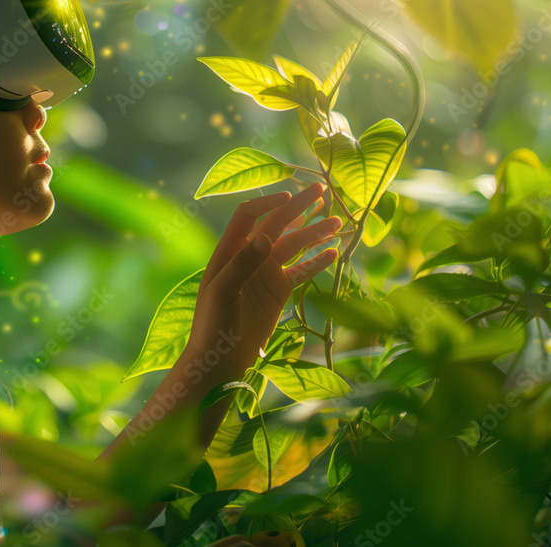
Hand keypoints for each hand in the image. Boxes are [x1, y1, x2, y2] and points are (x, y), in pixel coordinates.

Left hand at [185, 183, 340, 375]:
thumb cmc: (213, 325)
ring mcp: (265, 273)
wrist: (219, 360)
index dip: (268, 203)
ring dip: (314, 232)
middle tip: (322, 190)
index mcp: (230, 251)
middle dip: (298, 207)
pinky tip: (334, 252)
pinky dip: (317, 261)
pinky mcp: (278, 291)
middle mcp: (249, 257)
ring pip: (293, 245)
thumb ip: (242, 265)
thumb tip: (266, 238)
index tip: (290, 197)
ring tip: (337, 221)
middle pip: (276, 224)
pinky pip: (301, 271)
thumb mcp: (222, 293)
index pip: (249, 216)